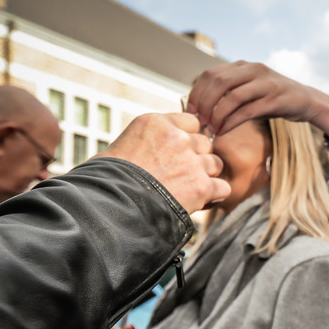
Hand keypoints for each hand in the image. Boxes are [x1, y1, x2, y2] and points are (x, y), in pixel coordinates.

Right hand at [99, 113, 225, 212]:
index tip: (180, 151)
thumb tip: (144, 150)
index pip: (190, 122)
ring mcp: (191, 161)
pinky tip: (201, 201)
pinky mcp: (201, 185)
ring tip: (187, 189)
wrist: (110, 206)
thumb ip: (143, 142)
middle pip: (203, 143)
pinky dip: (214, 196)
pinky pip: (222, 188)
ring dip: (205, 176)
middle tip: (181, 174)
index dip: (187, 138)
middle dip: (196, 158)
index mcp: (155, 123)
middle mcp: (177, 137)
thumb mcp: (119, 148)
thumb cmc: (105, 180)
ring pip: (215, 164)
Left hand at [186, 61, 328, 138]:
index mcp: (244, 65)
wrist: (308, 101)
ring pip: (232, 97)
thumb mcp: (250, 88)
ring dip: (217, 115)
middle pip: (218, 82)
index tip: (190, 111)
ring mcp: (266, 83)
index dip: (196, 93)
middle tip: (198, 122)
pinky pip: (247, 111)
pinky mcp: (276, 100)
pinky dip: (232, 123)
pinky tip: (224, 132)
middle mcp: (254, 70)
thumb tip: (200, 106)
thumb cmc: (274, 98)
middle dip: (204, 104)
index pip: (210, 74)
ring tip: (211, 130)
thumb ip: (230, 91)